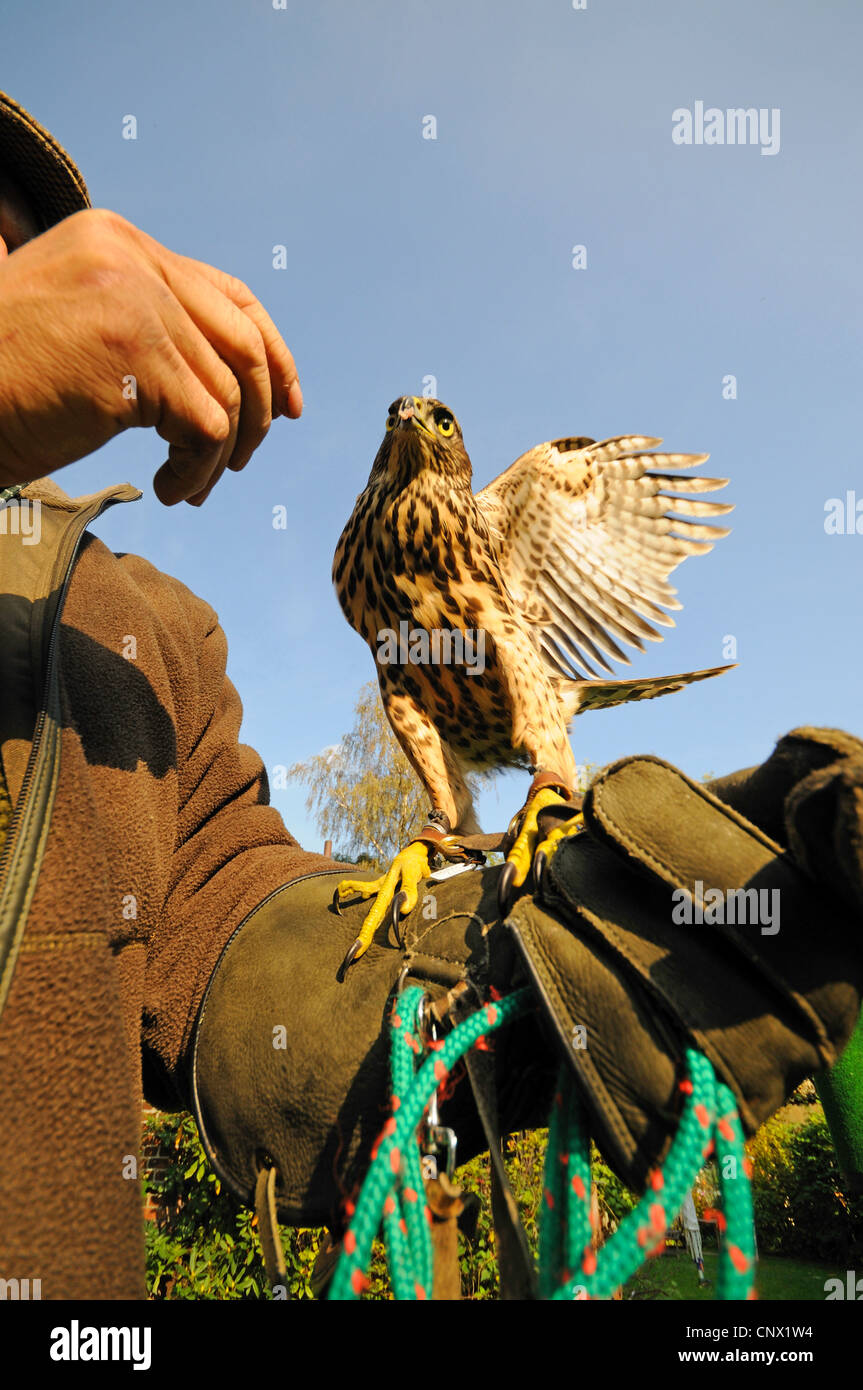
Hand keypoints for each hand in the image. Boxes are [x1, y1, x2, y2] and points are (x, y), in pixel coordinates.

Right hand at [0, 208, 301, 504]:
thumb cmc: (3, 380)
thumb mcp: (79, 327)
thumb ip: (148, 323)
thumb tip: (237, 371)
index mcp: (118, 241)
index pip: (229, 295)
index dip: (272, 352)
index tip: (288, 405)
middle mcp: (131, 259)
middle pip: (243, 341)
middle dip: (259, 410)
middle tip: (244, 459)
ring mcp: (135, 303)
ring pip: (229, 394)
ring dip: (219, 455)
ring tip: (187, 486)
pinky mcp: (135, 358)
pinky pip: (209, 429)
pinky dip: (199, 471)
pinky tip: (166, 491)